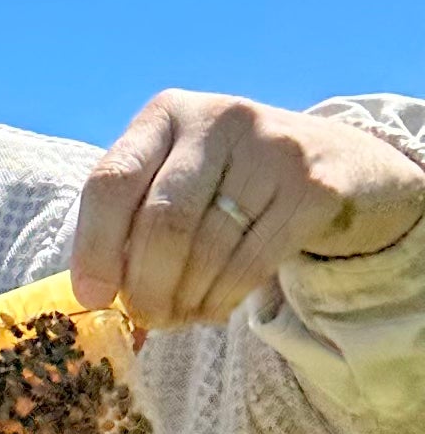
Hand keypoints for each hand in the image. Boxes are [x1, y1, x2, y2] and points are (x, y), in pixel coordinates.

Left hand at [72, 92, 424, 331]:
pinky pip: (250, 263)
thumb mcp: (177, 181)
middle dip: (146, 287)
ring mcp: (272, 147)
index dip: (94, 248)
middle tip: (147, 319)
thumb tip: (94, 302)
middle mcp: (218, 119)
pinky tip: (214, 309)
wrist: (340, 163)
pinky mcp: (312, 186)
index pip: (111, 182)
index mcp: (166, 115)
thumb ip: (132, 226)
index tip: (93, 298)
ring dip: (184, 300)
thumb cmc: (231, 183)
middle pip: (161, 223)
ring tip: (179, 316)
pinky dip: (222, 299)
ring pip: (206, 249)